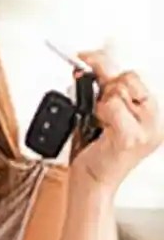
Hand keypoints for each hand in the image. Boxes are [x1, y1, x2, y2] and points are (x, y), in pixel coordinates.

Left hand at [69, 50, 162, 191]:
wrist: (92, 183)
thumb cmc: (95, 152)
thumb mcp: (100, 115)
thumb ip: (100, 90)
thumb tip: (85, 67)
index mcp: (151, 112)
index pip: (133, 74)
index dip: (104, 62)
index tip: (84, 55)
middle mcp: (155, 119)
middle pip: (126, 78)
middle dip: (104, 87)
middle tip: (94, 105)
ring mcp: (147, 129)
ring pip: (116, 91)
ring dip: (100, 105)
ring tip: (100, 124)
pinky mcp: (131, 137)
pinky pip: (110, 106)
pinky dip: (100, 113)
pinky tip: (101, 128)